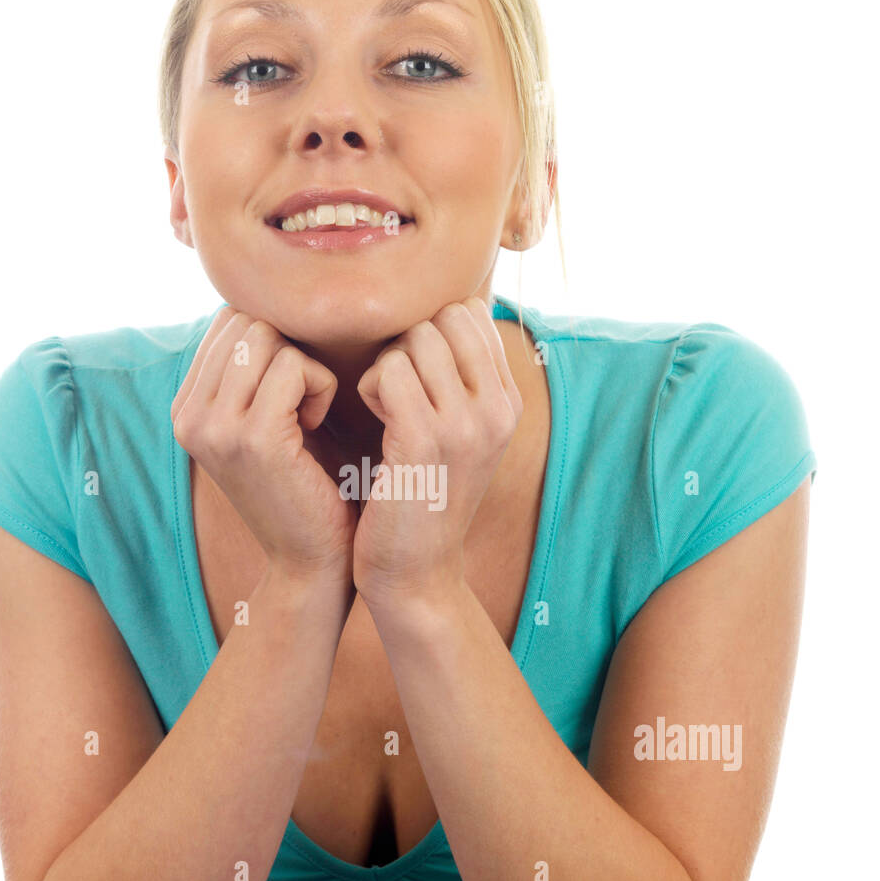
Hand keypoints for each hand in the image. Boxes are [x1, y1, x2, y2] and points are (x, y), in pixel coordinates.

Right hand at [171, 306, 357, 584]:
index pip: (227, 319)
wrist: (312, 558)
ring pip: (267, 337)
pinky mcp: (251, 438)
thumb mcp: (269, 416)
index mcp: (185, 406)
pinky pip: (295, 366)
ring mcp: (213, 426)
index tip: (289, 392)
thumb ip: (254, 366)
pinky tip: (317, 426)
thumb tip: (265, 296)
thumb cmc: (306, 482)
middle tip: (304, 402)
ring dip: (306, 368)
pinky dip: (320, 387)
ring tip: (310, 415)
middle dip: (288, 348)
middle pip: (245, 320)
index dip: (274, 340)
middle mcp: (187, 414)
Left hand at [353, 298, 523, 607]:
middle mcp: (498, 410)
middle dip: (408, 344)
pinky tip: (374, 419)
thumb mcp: (459, 433)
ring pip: (415, 339)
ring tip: (385, 409)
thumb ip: (460, 377)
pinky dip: (370, 387)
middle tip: (395, 393)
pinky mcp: (425, 440)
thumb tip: (450, 308)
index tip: (417, 378)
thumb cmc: (421, 496)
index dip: (432, 334)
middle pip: (443, 319)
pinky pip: (390, 370)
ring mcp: (467, 424)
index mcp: (509, 403)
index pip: (472, 315)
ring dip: (387, 365)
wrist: (416, 572)